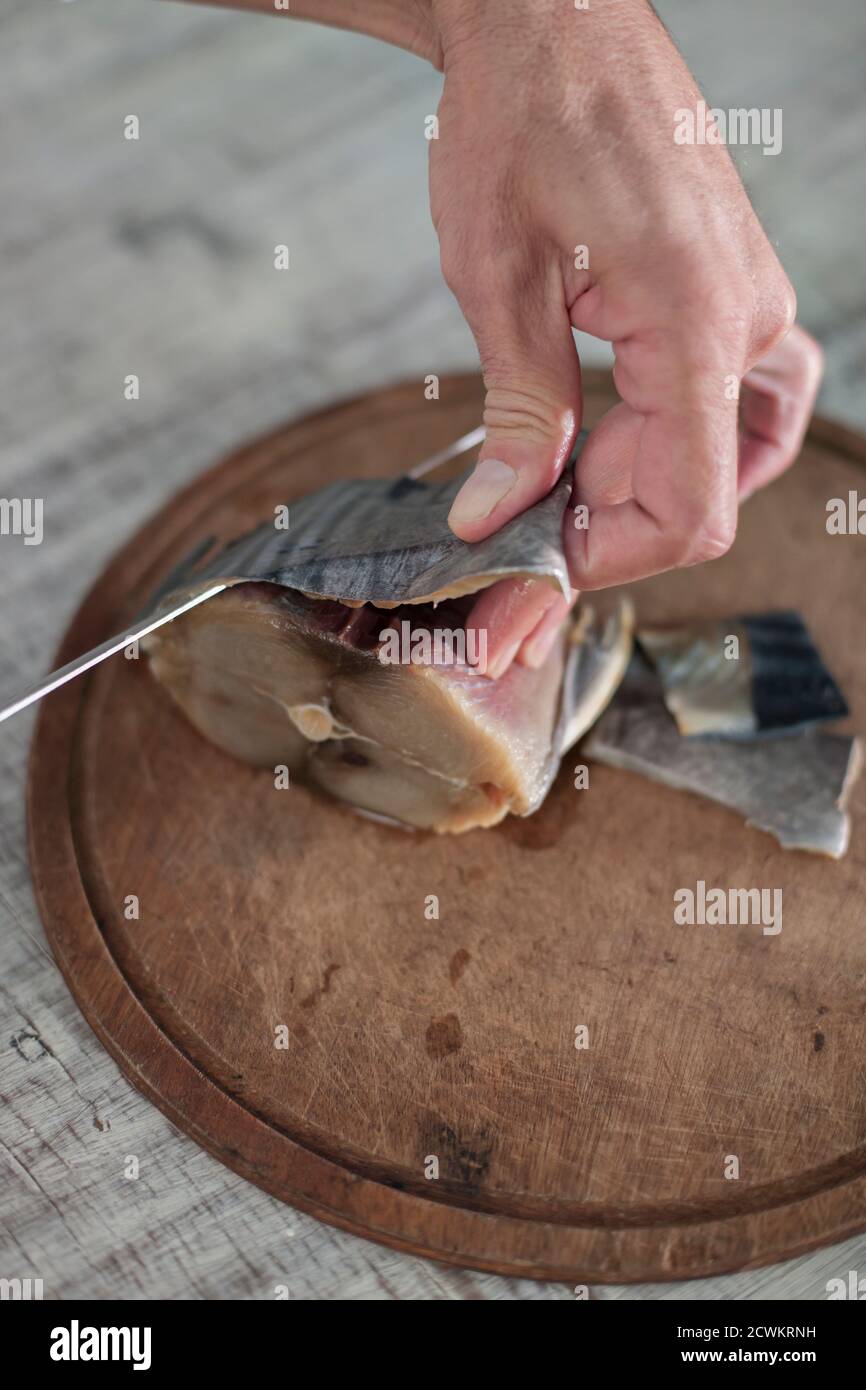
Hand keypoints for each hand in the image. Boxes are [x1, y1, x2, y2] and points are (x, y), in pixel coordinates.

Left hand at [430, 0, 822, 674]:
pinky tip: (607, 441)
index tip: (525, 576)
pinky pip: (728, 398)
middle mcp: (745, 320)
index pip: (689, 507)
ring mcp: (747, 304)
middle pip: (697, 490)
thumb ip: (517, 414)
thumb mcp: (498, 279)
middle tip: (506, 549)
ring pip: (724, 452)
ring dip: (639, 489)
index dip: (607, 563)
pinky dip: (667, 438)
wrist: (552, 14)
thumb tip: (496, 517)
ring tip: (551, 484)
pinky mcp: (728, 290)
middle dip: (601, 536)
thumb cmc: (522, 116)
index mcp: (698, 323)